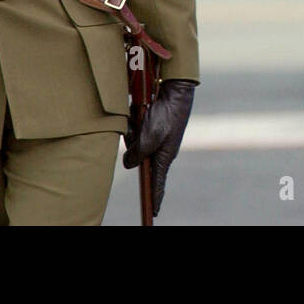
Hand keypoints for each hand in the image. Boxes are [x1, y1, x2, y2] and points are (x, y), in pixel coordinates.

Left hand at [123, 78, 196, 215]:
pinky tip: (139, 114)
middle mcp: (159, 150)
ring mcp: (155, 138)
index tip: (154, 212)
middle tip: (138, 132)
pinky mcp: (151, 126)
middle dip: (134, 150)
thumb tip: (129, 163)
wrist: (175, 90)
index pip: (158, 183)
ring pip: (135, 144)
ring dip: (133, 133)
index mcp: (164, 157)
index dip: (155, 198)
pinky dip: (134, 124)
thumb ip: (137, 154)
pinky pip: (136, 131)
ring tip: (141, 119)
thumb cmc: (166, 115)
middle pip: (139, 159)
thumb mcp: (149, 138)